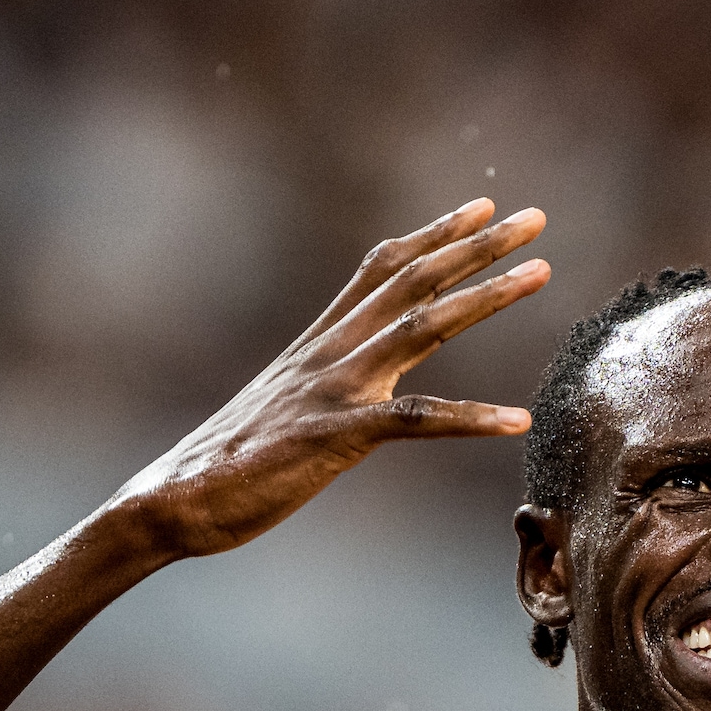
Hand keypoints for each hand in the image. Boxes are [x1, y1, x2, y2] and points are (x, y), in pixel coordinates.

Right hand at [113, 200, 549, 557]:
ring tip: (542, 272)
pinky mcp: (333, 438)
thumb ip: (321, 386)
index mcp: (318, 346)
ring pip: (423, 326)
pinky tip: (517, 421)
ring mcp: (332, 391)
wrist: (168, 504)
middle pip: (414, 281)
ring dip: (485, 295)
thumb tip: (346, 386)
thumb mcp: (282, 410)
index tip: (479, 206)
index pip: (382, 271)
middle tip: (534, 217)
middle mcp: (328, 354)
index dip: (434, 236)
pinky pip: (414, 420)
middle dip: (478, 245)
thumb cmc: (222, 466)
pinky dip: (470, 418)